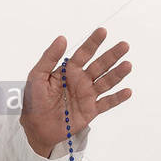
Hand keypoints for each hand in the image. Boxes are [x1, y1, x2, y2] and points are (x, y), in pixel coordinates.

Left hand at [20, 27, 132, 156]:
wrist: (35, 128)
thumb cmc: (33, 101)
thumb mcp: (37, 76)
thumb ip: (49, 58)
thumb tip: (62, 38)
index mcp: (69, 70)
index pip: (84, 53)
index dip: (93, 42)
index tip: (103, 31)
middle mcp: (81, 80)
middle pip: (100, 65)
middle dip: (112, 55)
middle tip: (124, 45)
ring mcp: (87, 95)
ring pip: (106, 82)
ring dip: (117, 74)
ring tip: (127, 65)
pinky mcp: (90, 110)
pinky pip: (107, 103)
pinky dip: (117, 98)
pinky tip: (127, 91)